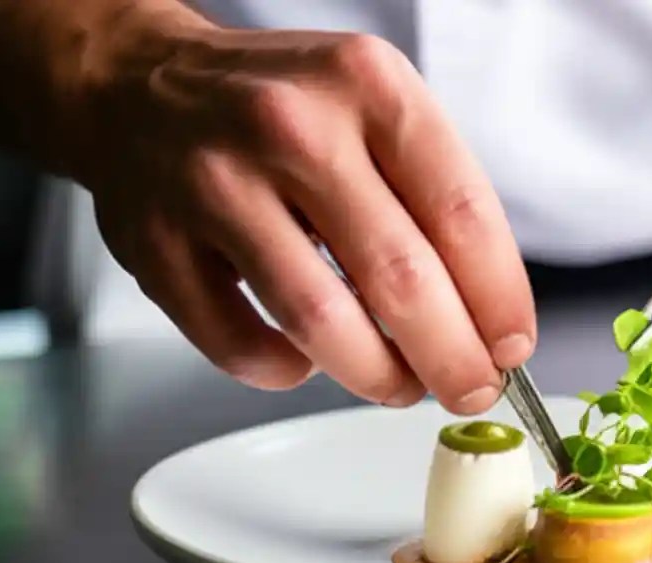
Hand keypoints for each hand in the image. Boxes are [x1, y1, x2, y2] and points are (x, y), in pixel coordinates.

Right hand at [79, 11, 533, 412]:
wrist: (138, 85)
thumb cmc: (282, 108)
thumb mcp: (375, 107)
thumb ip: (434, 197)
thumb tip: (490, 319)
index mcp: (367, 86)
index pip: (462, 214)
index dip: (499, 300)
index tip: (513, 347)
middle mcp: (291, 127)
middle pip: (401, 280)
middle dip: (453, 358)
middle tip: (471, 388)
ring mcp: (214, 185)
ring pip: (322, 324)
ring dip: (379, 376)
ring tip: (402, 385)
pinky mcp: (154, 244)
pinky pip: (240, 346)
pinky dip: (285, 372)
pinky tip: (306, 359)